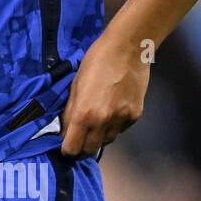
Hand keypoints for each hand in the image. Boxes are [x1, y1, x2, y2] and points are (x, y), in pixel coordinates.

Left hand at [60, 32, 149, 158]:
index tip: (65, 144)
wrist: (128, 49)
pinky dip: (113, 126)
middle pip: (90, 150)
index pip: (72, 148)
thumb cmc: (95, 62)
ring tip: (95, 123)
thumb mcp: (75, 85)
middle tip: (78, 138)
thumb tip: (65, 129)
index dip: (67, 149)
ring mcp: (122, 120)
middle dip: (82, 147)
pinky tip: (111, 111)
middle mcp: (104, 122)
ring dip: (98, 137)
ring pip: (107, 141)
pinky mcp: (135, 115)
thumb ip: (70, 110)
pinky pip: (120, 130)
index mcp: (84, 114)